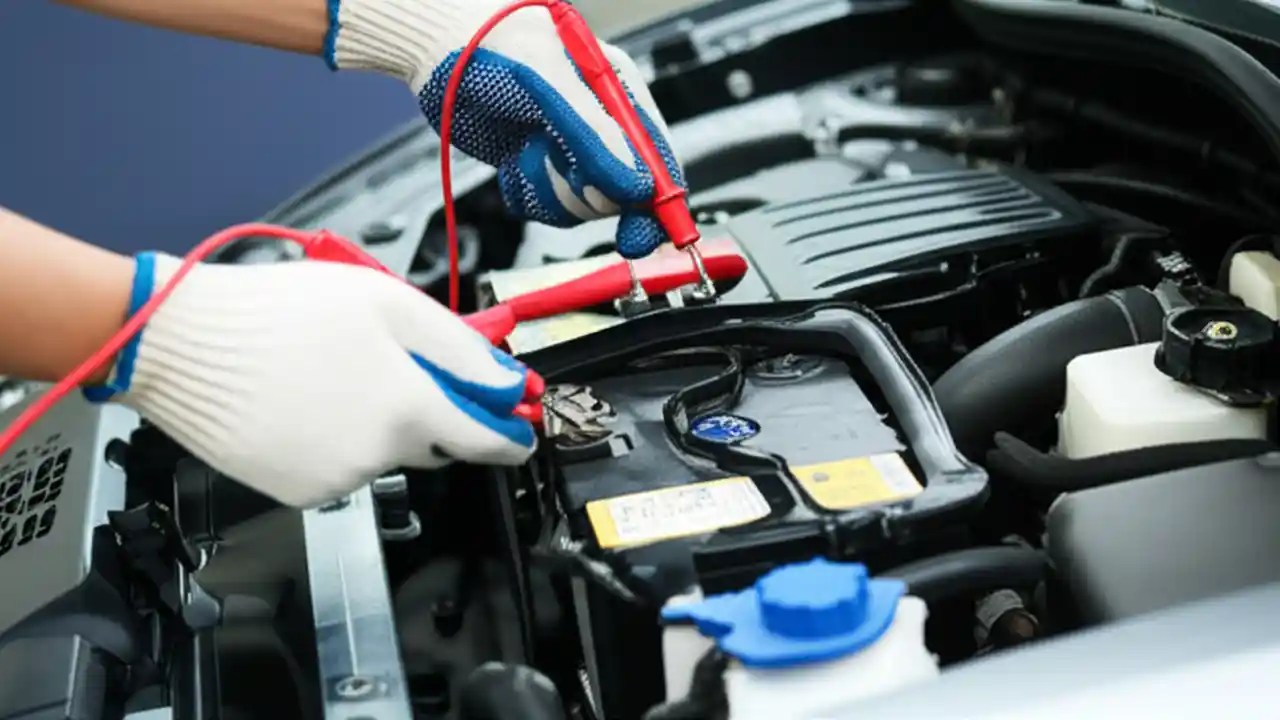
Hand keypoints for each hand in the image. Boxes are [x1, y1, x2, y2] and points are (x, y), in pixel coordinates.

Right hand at [87, 254, 536, 507]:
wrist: (183, 345)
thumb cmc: (282, 312)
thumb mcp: (388, 304)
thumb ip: (460, 348)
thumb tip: (508, 383)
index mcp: (409, 408)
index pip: (485, 440)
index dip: (509, 435)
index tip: (522, 433)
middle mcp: (378, 456)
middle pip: (433, 443)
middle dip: (431, 412)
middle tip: (395, 367)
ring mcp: (336, 481)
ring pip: (384, 456)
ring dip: (378, 426)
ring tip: (333, 376)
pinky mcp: (297, 494)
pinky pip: (341, 471)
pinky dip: (337, 444)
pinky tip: (306, 405)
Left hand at [326, 0, 684, 258]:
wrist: (436, 51)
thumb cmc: (492, 47)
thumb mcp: (548, 85)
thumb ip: (593, 137)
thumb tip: (636, 189)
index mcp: (618, 92)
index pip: (657, 157)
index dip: (658, 199)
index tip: (644, 233)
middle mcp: (599, 125)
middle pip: (622, 191)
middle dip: (584, 188)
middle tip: (554, 162)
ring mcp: (568, 150)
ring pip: (581, 205)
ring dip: (549, 190)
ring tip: (524, 154)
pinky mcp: (537, 167)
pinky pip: (547, 208)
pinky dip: (526, 195)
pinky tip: (510, 164)